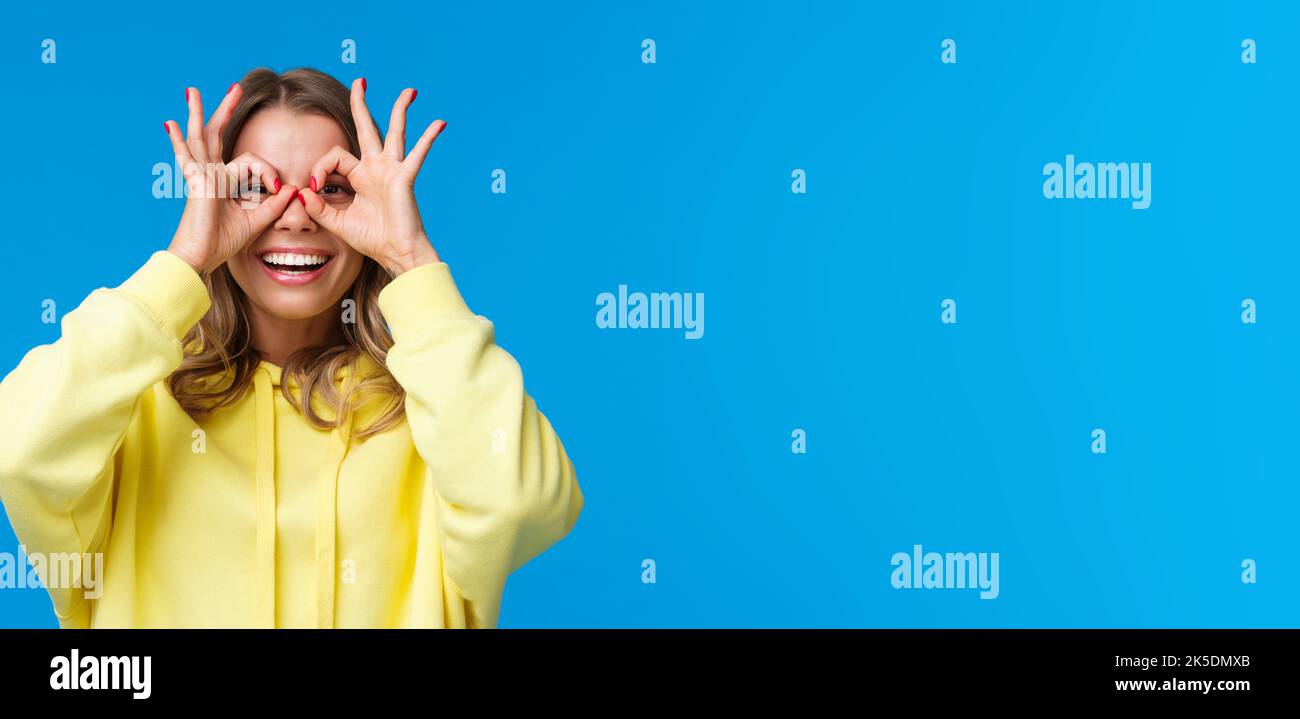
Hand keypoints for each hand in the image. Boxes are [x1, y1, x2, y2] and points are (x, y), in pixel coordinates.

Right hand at [165, 85, 297, 274]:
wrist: (200, 257)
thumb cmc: (221, 242)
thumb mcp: (256, 221)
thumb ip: (273, 206)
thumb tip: (292, 190)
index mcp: (224, 181)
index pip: (250, 162)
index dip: (269, 173)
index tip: (278, 189)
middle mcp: (211, 174)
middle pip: (217, 135)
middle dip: (226, 111)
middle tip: (236, 87)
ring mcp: (201, 175)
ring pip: (201, 137)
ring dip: (199, 113)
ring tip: (193, 90)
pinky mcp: (196, 183)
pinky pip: (188, 158)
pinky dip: (179, 141)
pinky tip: (171, 123)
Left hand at [297, 79, 446, 275]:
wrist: (396, 253)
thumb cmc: (372, 240)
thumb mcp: (337, 222)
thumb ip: (318, 208)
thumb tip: (301, 191)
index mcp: (360, 176)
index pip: (335, 155)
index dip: (319, 167)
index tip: (314, 188)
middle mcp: (376, 168)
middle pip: (367, 128)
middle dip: (361, 104)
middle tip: (360, 81)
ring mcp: (392, 171)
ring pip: (395, 132)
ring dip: (401, 110)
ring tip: (409, 91)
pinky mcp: (404, 178)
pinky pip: (417, 154)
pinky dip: (428, 139)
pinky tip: (439, 123)